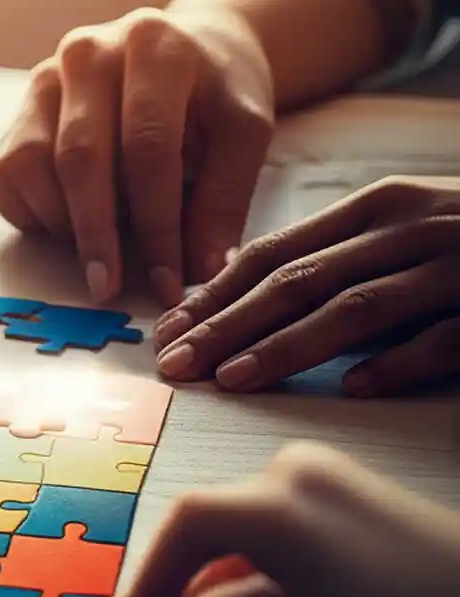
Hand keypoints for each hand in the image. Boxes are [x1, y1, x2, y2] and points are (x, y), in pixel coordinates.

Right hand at [0, 8, 274, 304]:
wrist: (181, 53)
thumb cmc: (212, 96)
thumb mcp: (242, 133)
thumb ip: (224, 197)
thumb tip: (200, 270)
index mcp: (152, 47)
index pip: (147, 147)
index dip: (156, 224)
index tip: (167, 281)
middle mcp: (86, 53)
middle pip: (79, 157)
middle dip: (97, 235)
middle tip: (111, 288)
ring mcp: (42, 81)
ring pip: (33, 167)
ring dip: (66, 223)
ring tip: (104, 241)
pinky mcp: (13, 113)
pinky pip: (5, 176)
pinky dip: (34, 212)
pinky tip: (73, 217)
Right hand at [74, 442, 459, 596]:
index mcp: (281, 504)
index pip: (180, 528)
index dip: (142, 580)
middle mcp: (296, 473)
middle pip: (206, 528)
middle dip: (180, 592)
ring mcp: (324, 474)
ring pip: (238, 529)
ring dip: (217, 584)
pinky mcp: (344, 487)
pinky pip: (273, 522)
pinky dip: (254, 568)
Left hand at [153, 176, 459, 395]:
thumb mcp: (395, 227)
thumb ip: (325, 252)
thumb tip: (230, 279)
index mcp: (375, 207)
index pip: (274, 254)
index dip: (214, 294)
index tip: (166, 331)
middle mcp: (410, 229)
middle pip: (298, 282)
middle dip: (227, 326)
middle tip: (174, 365)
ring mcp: (458, 266)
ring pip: (356, 309)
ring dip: (287, 346)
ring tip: (233, 379)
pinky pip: (443, 337)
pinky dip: (396, 362)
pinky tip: (351, 389)